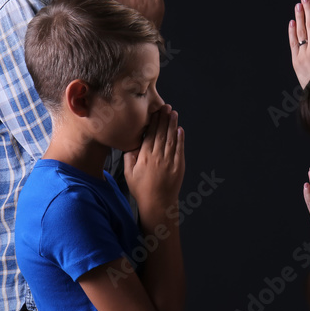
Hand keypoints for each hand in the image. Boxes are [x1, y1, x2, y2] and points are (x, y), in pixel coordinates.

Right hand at [124, 104, 183, 219]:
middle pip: (161, 133)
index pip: (150, 135)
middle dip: (164, 119)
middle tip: (166, 107)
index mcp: (144, 157)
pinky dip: (180, 139)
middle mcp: (158, 157)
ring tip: (173, 113)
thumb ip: (129, 157)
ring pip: (171, 139)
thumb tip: (131, 143)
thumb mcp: (129, 173)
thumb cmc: (141, 189)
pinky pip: (180, 149)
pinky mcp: (179, 166)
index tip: (155, 112)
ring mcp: (170, 161)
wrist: (158, 203)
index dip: (153, 122)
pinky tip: (180, 129)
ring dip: (172, 125)